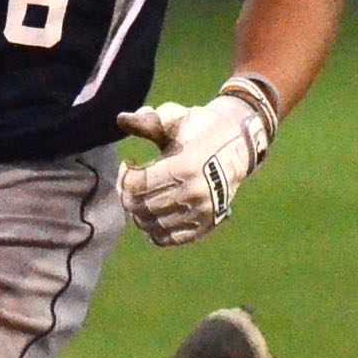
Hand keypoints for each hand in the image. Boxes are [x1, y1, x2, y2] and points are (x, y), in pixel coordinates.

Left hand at [114, 80, 277, 246]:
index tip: (129, 163)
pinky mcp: (207, 224)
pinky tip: (154, 213)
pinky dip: (155, 230)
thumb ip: (148, 121)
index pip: (136, 185)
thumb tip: (120, 119)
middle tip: (131, 182)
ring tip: (142, 197)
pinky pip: (169, 239)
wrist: (238, 145)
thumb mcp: (176, 118)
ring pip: (151, 225)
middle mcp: (193, 193)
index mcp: (183, 167)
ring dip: (139, 212)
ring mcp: (202, 212)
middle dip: (128, 193)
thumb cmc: (200, 129)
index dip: (124, 174)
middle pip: (140, 206)